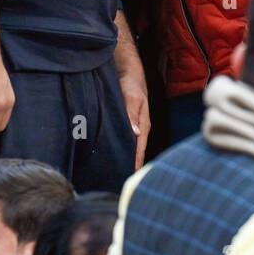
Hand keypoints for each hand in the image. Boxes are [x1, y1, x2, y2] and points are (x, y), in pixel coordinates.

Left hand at [114, 42, 150, 169]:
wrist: (128, 71)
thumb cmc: (131, 83)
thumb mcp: (131, 96)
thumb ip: (131, 114)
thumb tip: (135, 134)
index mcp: (143, 126)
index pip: (139, 150)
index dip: (134, 164)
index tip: (129, 179)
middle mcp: (139, 130)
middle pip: (135, 153)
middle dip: (129, 167)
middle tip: (117, 183)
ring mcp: (133, 128)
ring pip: (129, 147)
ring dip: (123, 159)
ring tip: (112, 175)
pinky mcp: (125, 124)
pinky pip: (123, 140)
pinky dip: (119, 149)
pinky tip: (110, 156)